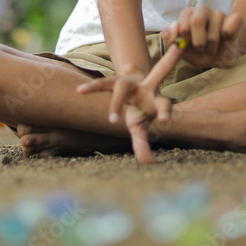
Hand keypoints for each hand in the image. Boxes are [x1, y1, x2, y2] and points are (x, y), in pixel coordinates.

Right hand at [76, 43, 183, 163]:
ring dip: (99, 86)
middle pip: (133, 91)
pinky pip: (102, 85)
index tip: (164, 122)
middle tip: (119, 115)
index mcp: (157, 101)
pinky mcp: (115, 82)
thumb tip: (149, 163)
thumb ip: (143, 144)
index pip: (164, 105)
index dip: (165, 113)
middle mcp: (144, 87)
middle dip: (138, 95)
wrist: (137, 85)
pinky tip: (80, 91)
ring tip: (81, 91)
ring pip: (115, 84)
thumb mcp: (142, 128)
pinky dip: (92, 88)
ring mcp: (128, 84)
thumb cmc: (142, 111)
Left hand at [164, 8, 242, 69]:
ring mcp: (218, 14)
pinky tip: (225, 38)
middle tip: (200, 48)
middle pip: (197, 21)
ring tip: (211, 48)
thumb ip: (170, 39)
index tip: (188, 45)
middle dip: (198, 42)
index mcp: (187, 15)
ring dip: (211, 48)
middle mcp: (202, 10)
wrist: (218, 59)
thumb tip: (174, 25)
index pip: (182, 25)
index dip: (186, 40)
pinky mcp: (234, 19)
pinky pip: (232, 25)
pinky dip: (228, 35)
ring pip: (214, 34)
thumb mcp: (180, 50)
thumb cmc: (196, 52)